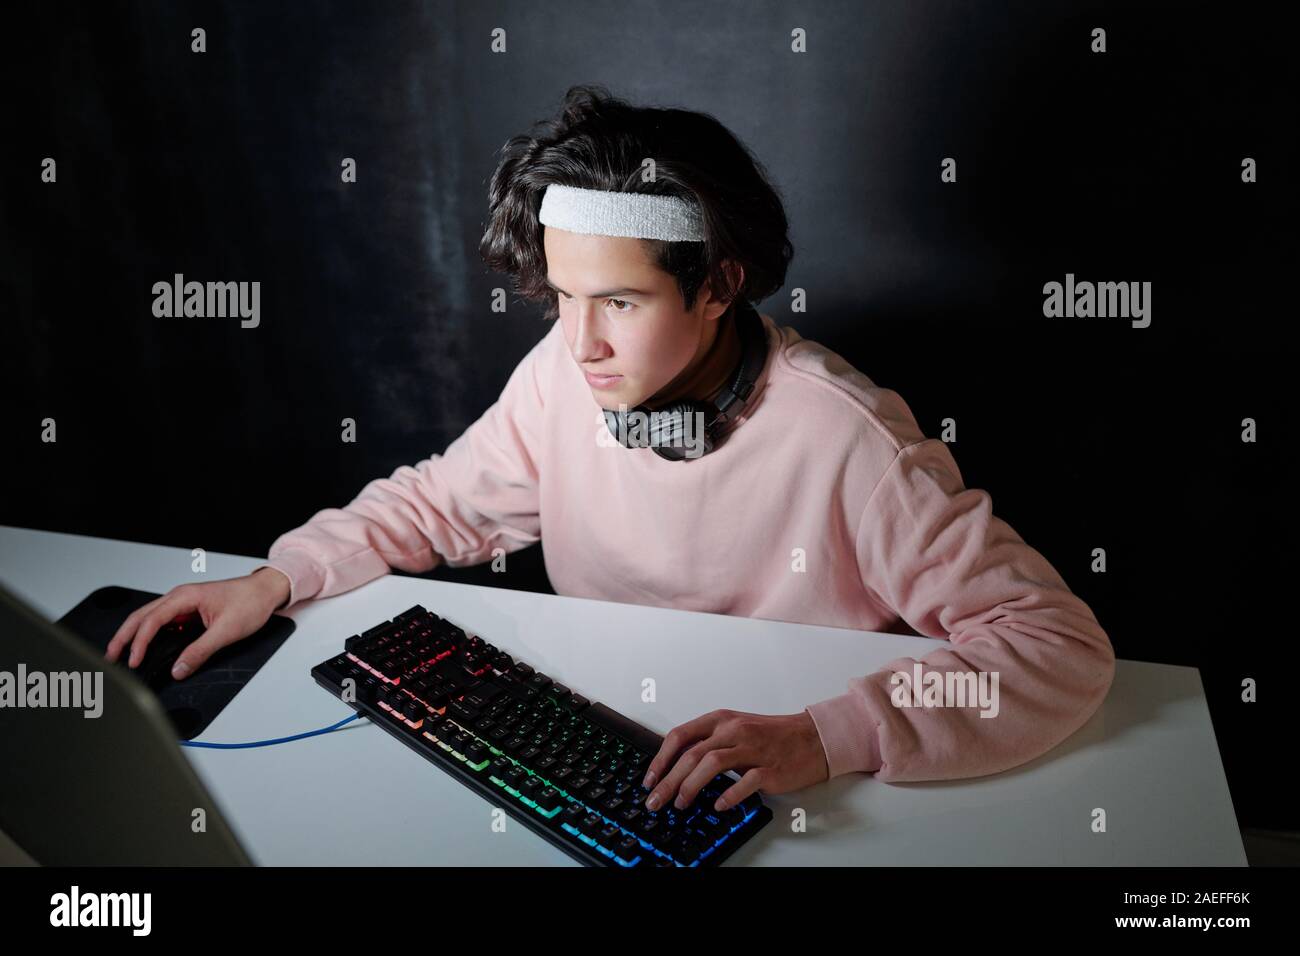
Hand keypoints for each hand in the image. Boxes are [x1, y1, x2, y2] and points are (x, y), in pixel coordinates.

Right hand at [104, 568, 290, 679]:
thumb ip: (201, 651)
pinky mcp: (189, 611)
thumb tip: (180, 668)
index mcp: (185, 596)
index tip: (133, 661)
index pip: (152, 621)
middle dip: (123, 637)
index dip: (139, 642)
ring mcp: (183, 603)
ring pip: (149, 618)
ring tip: (121, 654)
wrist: (266, 590)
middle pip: (141, 617)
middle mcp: (180, 597)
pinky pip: (163, 622)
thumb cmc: (250, 601)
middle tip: (110, 657)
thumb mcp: (227, 630)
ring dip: (134, 635)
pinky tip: (146, 647)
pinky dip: (150, 634)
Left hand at [641, 709, 829, 813]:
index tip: (649, 779)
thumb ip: (708, 742)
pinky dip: (729, 794)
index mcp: (722, 720)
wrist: (812, 738)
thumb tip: (675, 765)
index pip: (681, 736)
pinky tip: (718, 805)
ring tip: (681, 804)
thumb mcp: (735, 729)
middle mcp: (734, 731)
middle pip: (691, 754)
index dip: (661, 759)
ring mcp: (753, 749)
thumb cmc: (772, 735)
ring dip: (691, 786)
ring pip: (712, 764)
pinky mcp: (770, 769)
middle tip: (655, 800)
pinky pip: (745, 782)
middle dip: (668, 780)